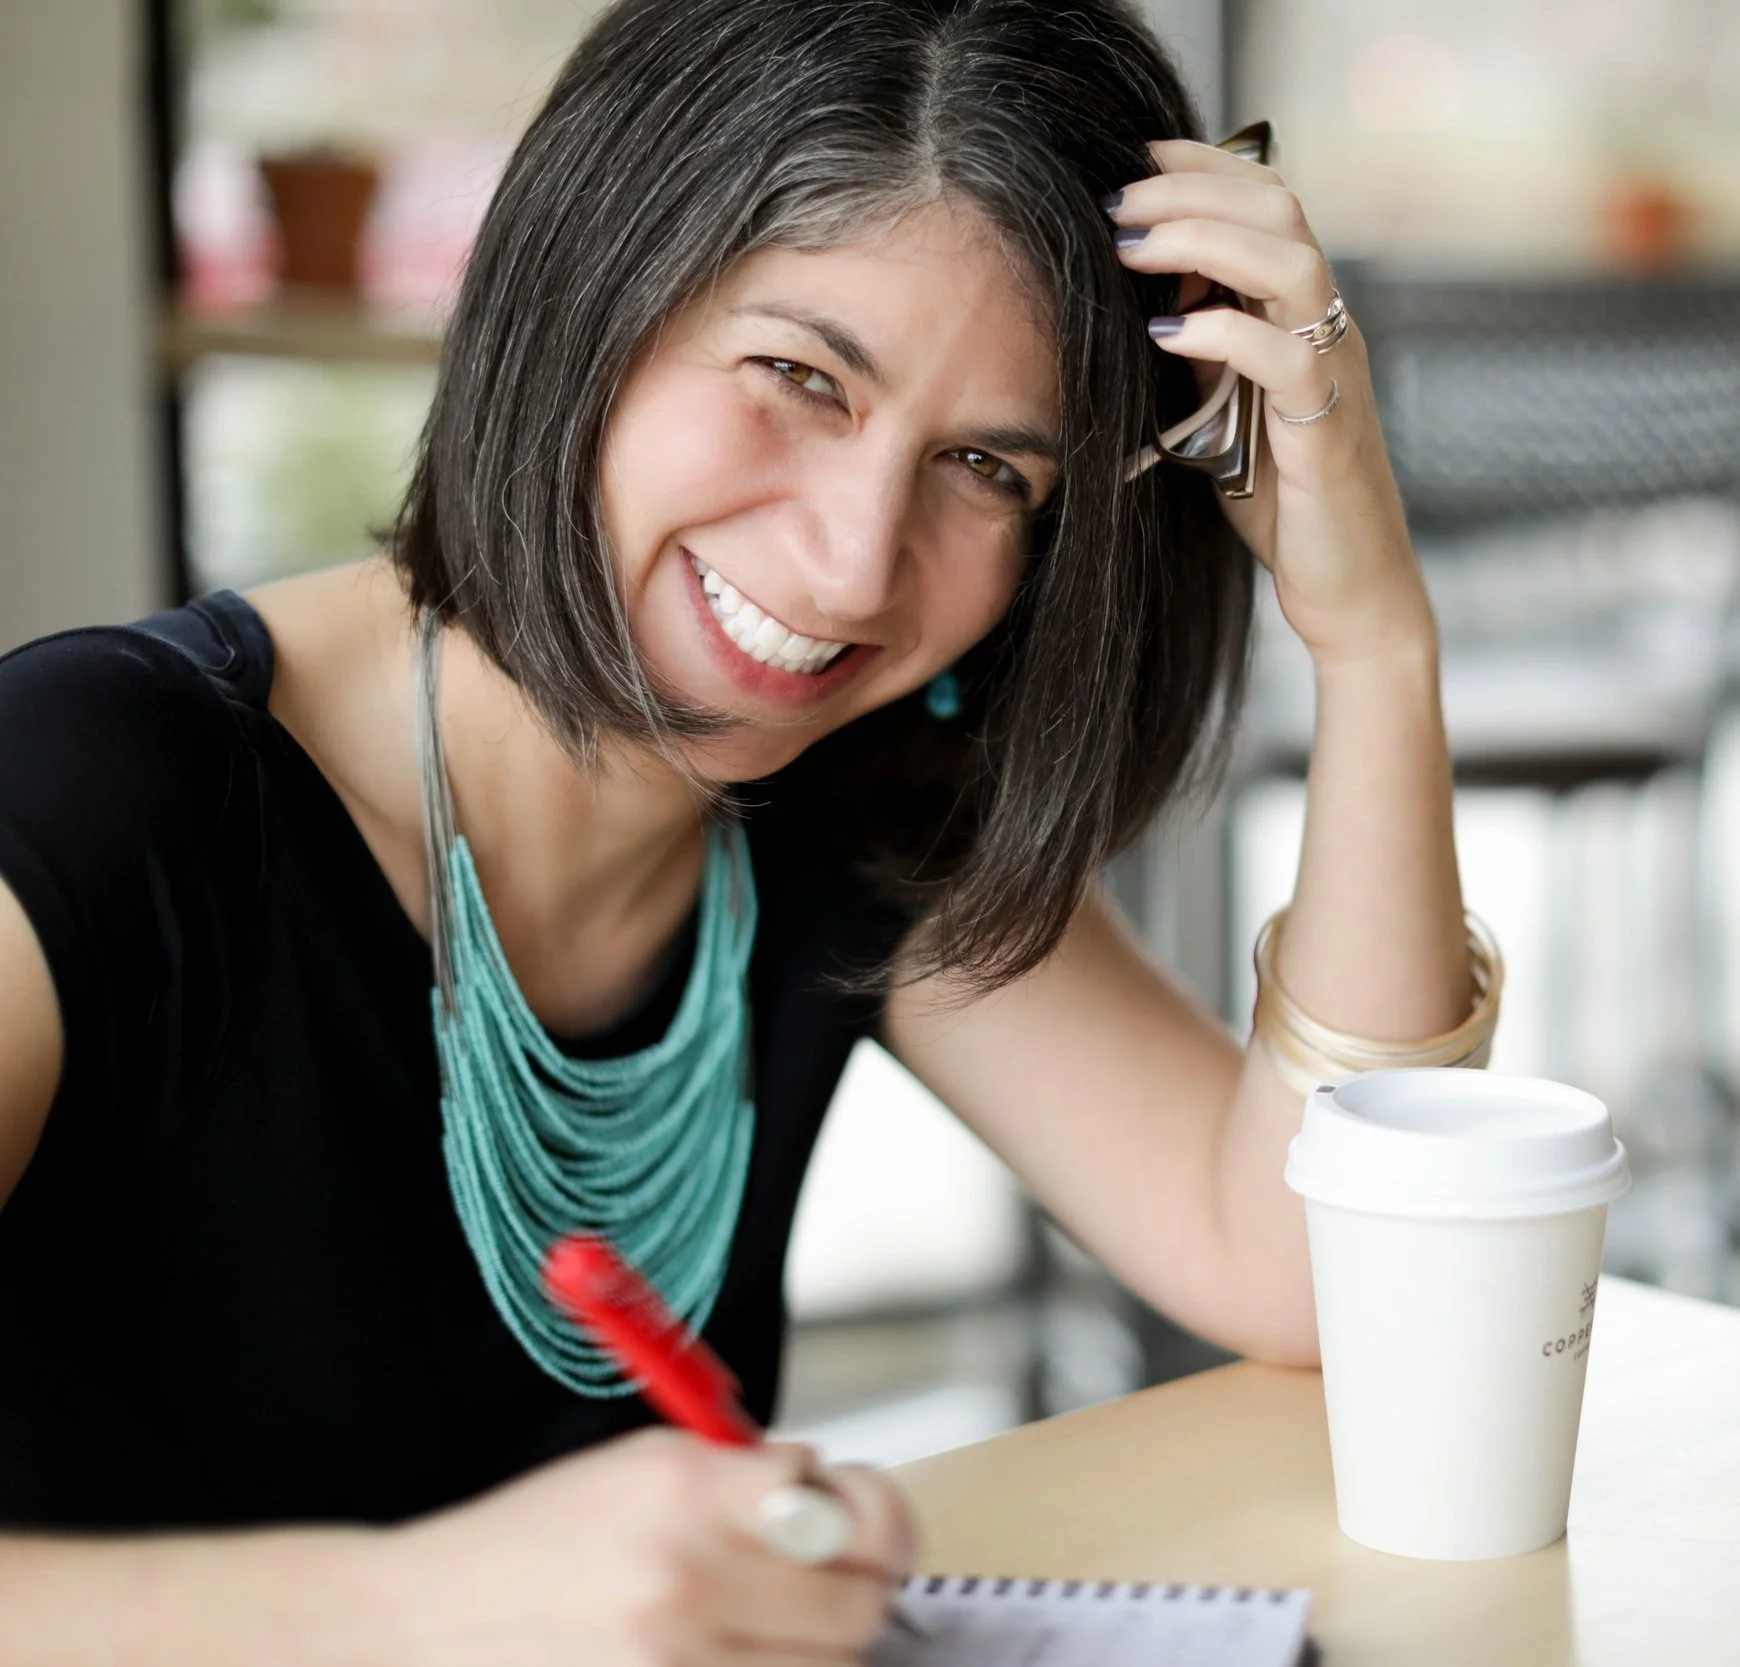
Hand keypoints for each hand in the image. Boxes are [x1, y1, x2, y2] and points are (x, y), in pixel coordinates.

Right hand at [379, 1429, 914, 1666]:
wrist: (424, 1628)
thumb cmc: (535, 1541)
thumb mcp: (641, 1465)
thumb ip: (747, 1476)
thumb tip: (840, 1496)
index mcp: (685, 1491)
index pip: (849, 1514)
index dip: (874, 1517)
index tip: (861, 1520)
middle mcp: (685, 1583)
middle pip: (856, 1612)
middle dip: (853, 1590)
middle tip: (821, 1581)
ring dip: (813, 1653)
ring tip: (760, 1626)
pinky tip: (734, 1658)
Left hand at [1108, 140, 1434, 667]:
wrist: (1346, 589)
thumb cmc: (1284, 504)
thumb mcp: (1223, 412)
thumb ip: (1200, 354)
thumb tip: (1143, 297)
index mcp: (1304, 315)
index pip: (1267, 204)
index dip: (1204, 167)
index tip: (1133, 162)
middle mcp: (1328, 328)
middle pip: (1279, 210)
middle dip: (1191, 190)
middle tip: (1117, 202)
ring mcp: (1334, 371)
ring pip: (1291, 263)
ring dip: (1203, 240)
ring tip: (1131, 244)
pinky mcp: (1327, 428)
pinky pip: (1286, 356)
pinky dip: (1224, 331)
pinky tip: (1168, 329)